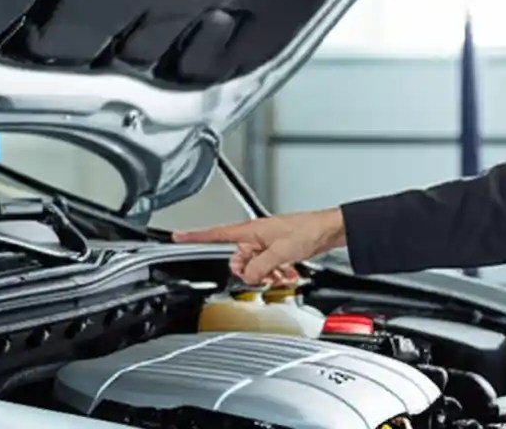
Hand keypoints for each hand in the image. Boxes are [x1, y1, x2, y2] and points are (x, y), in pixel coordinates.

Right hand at [172, 209, 346, 284]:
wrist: (329, 231)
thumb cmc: (308, 231)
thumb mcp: (279, 252)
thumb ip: (258, 266)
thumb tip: (247, 275)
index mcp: (251, 230)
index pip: (216, 234)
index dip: (195, 236)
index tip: (177, 237)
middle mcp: (256, 236)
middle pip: (238, 259)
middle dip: (250, 271)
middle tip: (265, 273)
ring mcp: (267, 244)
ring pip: (255, 266)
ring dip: (266, 274)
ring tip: (281, 273)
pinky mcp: (278, 250)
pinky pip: (268, 267)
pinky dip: (276, 273)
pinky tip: (287, 273)